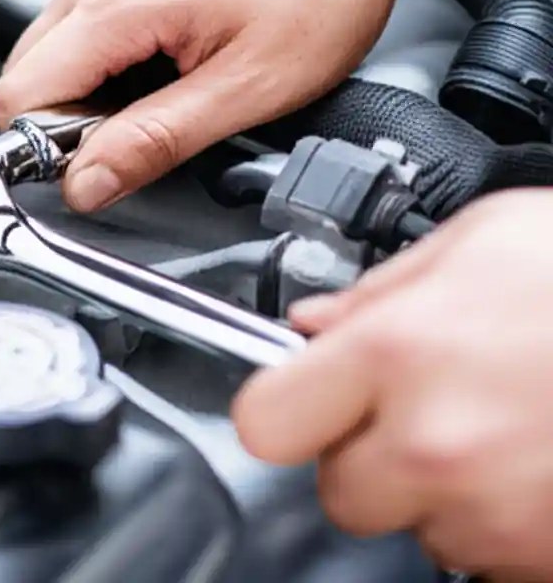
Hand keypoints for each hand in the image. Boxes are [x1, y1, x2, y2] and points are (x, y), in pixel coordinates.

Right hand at [0, 0, 463, 212]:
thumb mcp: (249, 86)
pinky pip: (80, 24)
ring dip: (86, 92)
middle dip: (64, 124)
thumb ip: (156, 141)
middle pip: (24, 75)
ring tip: (158, 98)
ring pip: (48, 51)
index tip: (97, 168)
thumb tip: (87, 184)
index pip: (20, 98)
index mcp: (119, 4)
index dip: (47, 149)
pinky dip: (104, 60)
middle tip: (136, 138)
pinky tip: (160, 65)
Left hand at [232, 189, 552, 581]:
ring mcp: (497, 511)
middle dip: (368, 455)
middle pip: (338, 491)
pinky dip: (503, 517)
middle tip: (422, 409)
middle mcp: (439, 443)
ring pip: (417, 529)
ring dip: (442, 489)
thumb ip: (380, 291)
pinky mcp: (545, 553)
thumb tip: (314, 325)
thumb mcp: (482, 240)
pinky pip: (488, 555)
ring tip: (504, 424)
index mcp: (400, 353)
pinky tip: (538, 458)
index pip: (267, 422)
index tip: (304, 398)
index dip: (284, 408)